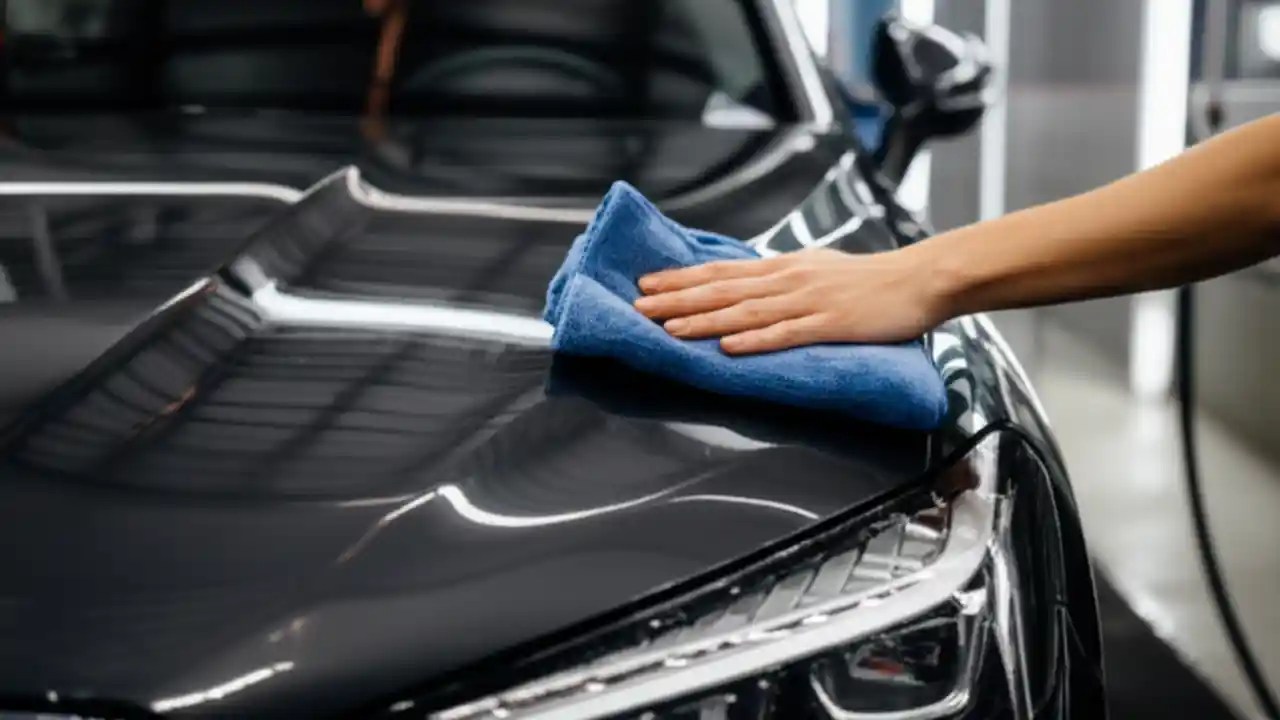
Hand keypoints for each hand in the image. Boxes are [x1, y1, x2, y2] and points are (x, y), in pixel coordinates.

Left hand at [634, 247, 946, 354]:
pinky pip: (787, 333)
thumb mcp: (814, 268)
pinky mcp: (830, 324)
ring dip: (705, 321)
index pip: (721, 272)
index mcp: (782, 267)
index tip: (647, 284)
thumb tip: (744, 283)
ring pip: (746, 312)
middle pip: (723, 290)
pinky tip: (730, 348)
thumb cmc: (867, 279)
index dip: (681, 278)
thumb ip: (778, 277)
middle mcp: (787, 279)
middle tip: (639, 306)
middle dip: (678, 300)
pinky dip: (756, 341)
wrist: (917, 280)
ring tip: (671, 329)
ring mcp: (808, 301)